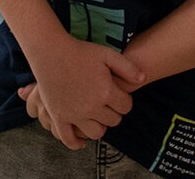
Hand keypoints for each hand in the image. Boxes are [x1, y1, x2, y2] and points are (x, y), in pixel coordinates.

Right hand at [27, 33, 143, 146]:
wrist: (51, 52)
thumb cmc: (80, 51)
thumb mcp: (107, 54)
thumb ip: (127, 67)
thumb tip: (143, 78)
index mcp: (106, 91)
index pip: (126, 107)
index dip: (124, 101)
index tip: (118, 95)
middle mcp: (92, 107)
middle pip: (113, 121)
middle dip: (113, 113)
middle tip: (107, 104)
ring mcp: (75, 114)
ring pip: (96, 133)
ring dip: (99, 127)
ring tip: (96, 117)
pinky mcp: (59, 117)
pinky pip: (69, 139)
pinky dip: (76, 144)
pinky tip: (81, 141)